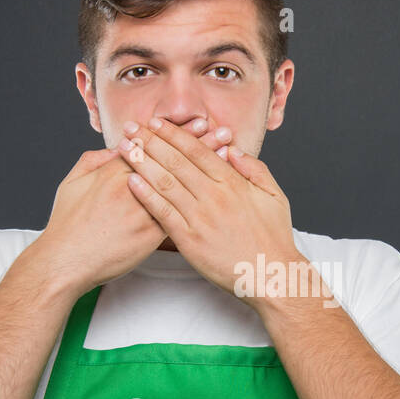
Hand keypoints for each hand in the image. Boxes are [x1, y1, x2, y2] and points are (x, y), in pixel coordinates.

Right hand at [32, 124, 230, 294]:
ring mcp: (144, 211)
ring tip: (225, 155)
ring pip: (181, 185)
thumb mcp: (73, 183)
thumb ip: (93, 162)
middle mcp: (132, 187)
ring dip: (204, 169)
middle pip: (172, 160)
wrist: (67, 261)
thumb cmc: (67, 225)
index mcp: (114, 171)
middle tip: (220, 131)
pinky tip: (216, 193)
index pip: (151, 145)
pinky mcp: (151, 234)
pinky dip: (200, 202)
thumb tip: (114, 149)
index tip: (196, 123)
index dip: (176, 133)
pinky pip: (180, 216)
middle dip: (198, 144)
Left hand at [119, 117, 302, 308]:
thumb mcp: (274, 196)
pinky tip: (132, 182)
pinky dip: (146, 196)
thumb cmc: (273, 239)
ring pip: (166, 183)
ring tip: (125, 148)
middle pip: (176, 161)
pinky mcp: (190, 240)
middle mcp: (214, 196)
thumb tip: (233, 150)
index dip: (173, 134)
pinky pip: (163, 213)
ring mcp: (200, 218)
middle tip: (131, 127)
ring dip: (142, 162)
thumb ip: (254, 169)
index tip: (156, 123)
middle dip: (150, 141)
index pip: (197, 150)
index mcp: (233, 183)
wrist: (270, 275)